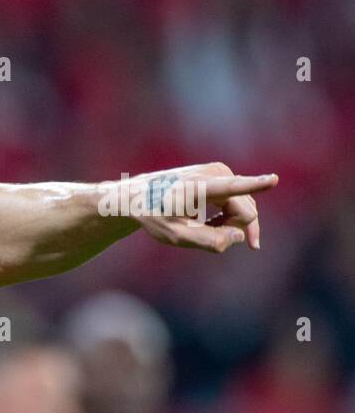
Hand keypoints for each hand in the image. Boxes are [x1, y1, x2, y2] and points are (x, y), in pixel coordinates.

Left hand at [121, 163, 277, 252]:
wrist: (140, 195)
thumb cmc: (155, 216)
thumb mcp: (175, 236)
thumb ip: (208, 241)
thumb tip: (240, 237)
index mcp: (198, 188)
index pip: (231, 189)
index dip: (254, 185)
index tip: (273, 180)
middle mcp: (214, 174)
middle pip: (245, 211)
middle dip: (232, 229)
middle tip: (202, 233)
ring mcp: (221, 171)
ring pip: (245, 207)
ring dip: (228, 223)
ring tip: (201, 225)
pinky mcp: (222, 173)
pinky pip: (239, 200)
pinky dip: (227, 215)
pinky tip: (208, 220)